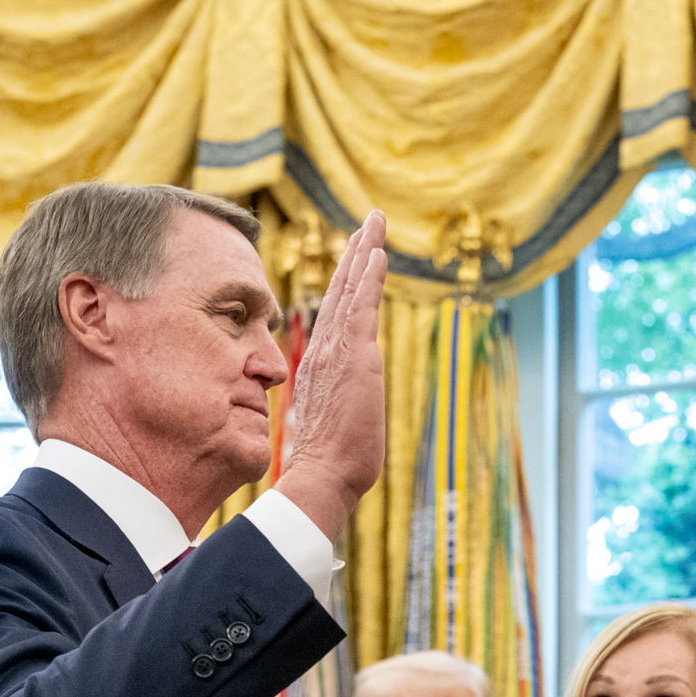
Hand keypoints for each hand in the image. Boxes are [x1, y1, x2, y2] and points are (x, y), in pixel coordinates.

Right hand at [273, 210, 389, 537]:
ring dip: (364, 252)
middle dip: (355, 255)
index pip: (334, 314)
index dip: (345, 283)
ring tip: (374, 223)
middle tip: (366, 224)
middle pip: (340, 291)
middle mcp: (324, 350)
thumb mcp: (331, 425)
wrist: (321, 473)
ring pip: (351, 290)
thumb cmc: (328, 462)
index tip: (355, 258)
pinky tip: (377, 252)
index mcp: (319, 364)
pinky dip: (369, 277)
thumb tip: (340, 412)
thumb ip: (337, 407)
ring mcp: (337, 350)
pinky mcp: (355, 356)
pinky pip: (362, 305)